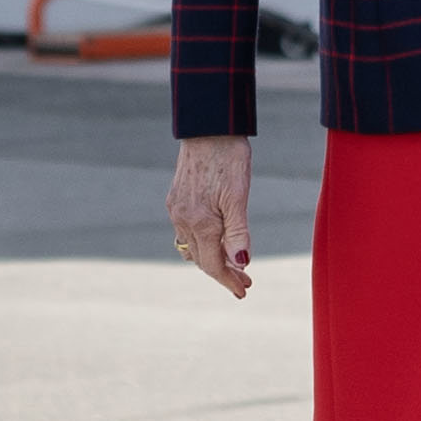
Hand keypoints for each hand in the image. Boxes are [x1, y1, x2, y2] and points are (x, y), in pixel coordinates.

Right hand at [168, 136, 252, 298]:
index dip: (229, 280)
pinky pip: (185, 232)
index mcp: (201, 222)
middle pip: (202, 259)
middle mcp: (184, 220)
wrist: (208, 128)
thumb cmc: (229, 158)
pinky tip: (212, 243)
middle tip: (245, 282)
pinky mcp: (175, 200)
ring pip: (192, 247)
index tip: (244, 291)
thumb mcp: (239, 195)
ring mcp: (176, 210)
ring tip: (232, 267)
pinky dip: (200, 244)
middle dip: (224, 273)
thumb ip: (238, 231)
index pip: (214, 264)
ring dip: (211, 260)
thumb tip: (241, 263)